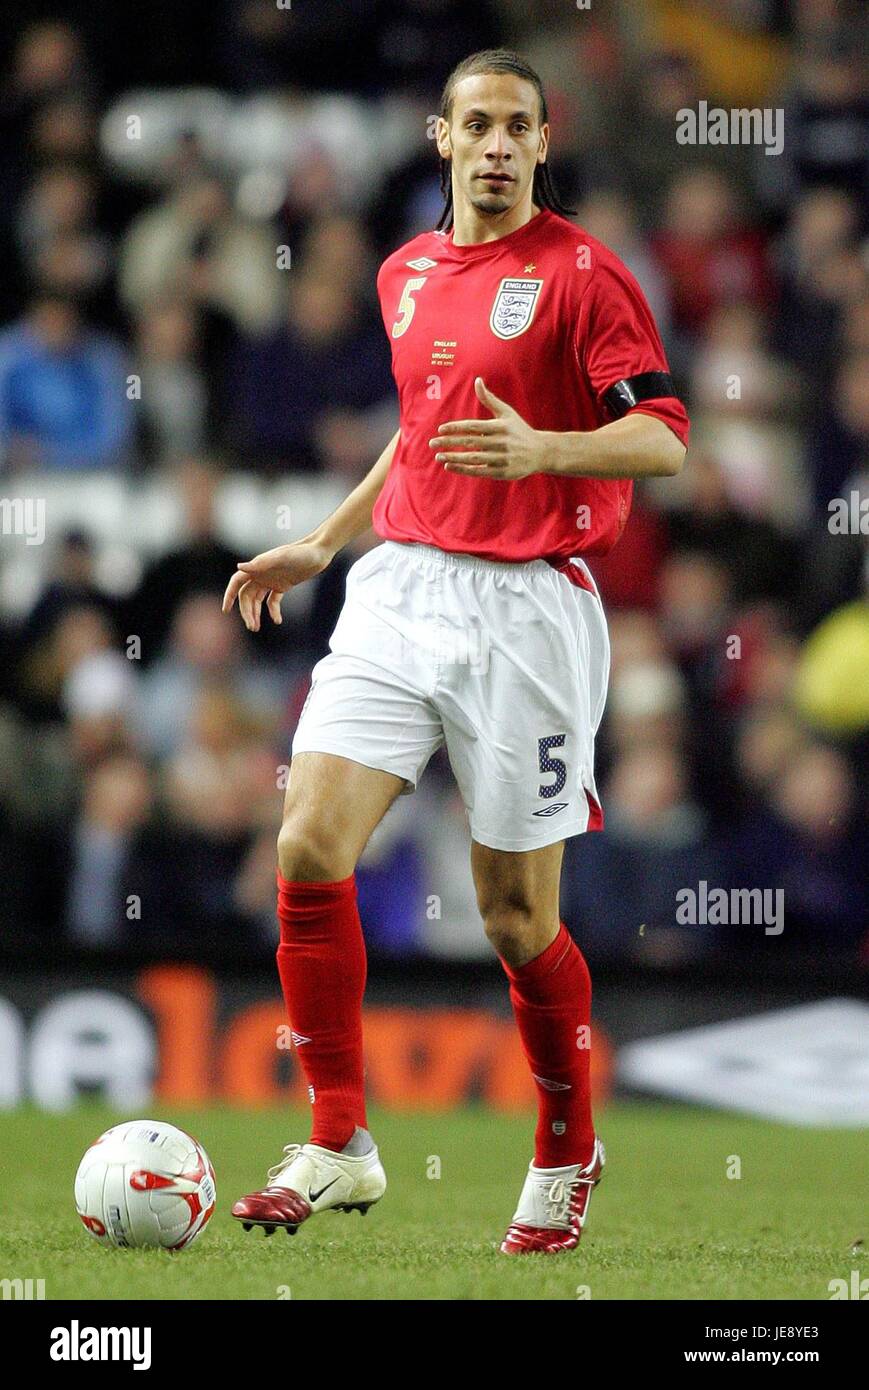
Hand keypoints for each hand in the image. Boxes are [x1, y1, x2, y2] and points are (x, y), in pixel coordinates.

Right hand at [222, 538, 334, 631]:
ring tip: (256, 628)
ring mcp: (271, 580)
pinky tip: (277, 620)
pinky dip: (273, 611)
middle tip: (252, 627)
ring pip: (257, 600)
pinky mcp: (282, 585)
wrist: (319, 552)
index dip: (229, 595)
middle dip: (247, 612)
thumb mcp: (282, 557)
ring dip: (256, 614)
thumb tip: (239, 567)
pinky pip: (273, 601)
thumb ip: (261, 563)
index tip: (226, 610)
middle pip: (247, 596)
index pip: (237, 582)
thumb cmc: (301, 552)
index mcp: (257, 567)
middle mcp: (261, 574)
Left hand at [428, 377, 545, 479]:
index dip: (456, 428)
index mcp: (500, 426)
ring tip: (438, 455)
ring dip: (454, 457)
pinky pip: (479, 471)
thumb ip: (489, 399)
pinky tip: (450, 466)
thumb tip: (477, 380)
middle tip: (432, 443)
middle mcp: (501, 442)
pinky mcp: (502, 472)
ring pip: (473, 458)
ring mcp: (502, 458)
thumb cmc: (520, 430)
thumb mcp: (507, 413)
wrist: (541, 452)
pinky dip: (463, 469)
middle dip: (450, 442)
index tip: (441, 429)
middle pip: (470, 442)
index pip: (473, 427)